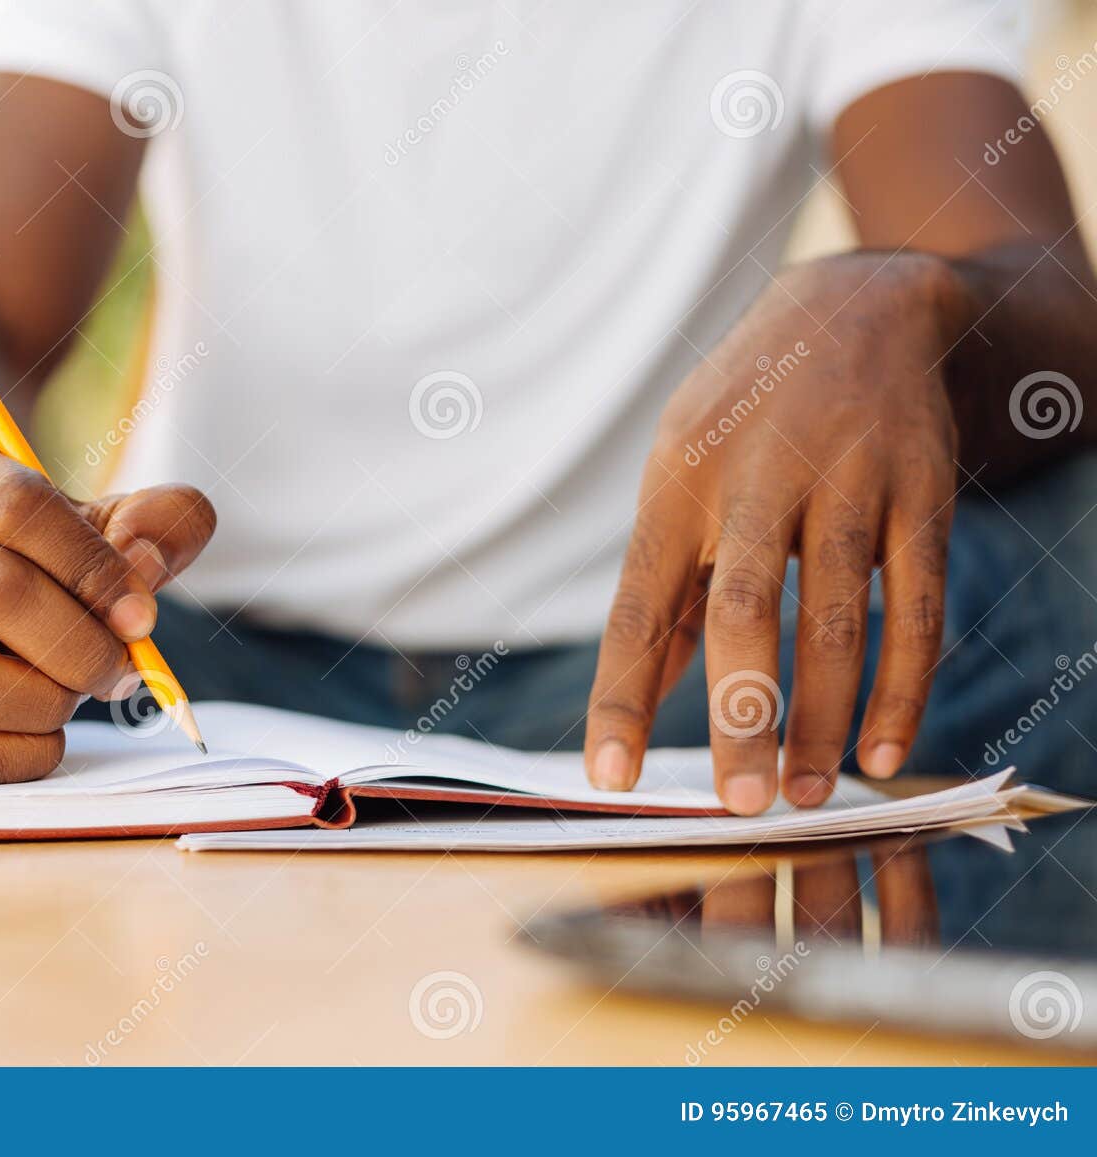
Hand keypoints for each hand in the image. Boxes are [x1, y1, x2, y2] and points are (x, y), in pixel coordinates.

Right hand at [0, 444, 214, 782]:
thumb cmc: (47, 561)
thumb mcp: (110, 524)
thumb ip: (159, 521)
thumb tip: (146, 562)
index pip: (19, 506)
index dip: (93, 566)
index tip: (141, 616)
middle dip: (80, 644)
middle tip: (119, 669)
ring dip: (44, 702)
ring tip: (70, 693)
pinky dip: (22, 755)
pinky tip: (42, 730)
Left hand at [586, 253, 964, 813]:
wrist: (861, 307)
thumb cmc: (744, 417)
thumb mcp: (681, 474)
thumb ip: (670, 585)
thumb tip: (640, 696)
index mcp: (677, 481)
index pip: (640, 606)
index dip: (623, 695)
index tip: (610, 777)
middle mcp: (756, 478)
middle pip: (745, 613)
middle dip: (744, 718)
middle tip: (742, 805)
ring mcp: (846, 481)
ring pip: (836, 620)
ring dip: (826, 720)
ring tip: (811, 794)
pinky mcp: (921, 493)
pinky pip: (917, 606)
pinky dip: (904, 686)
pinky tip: (887, 750)